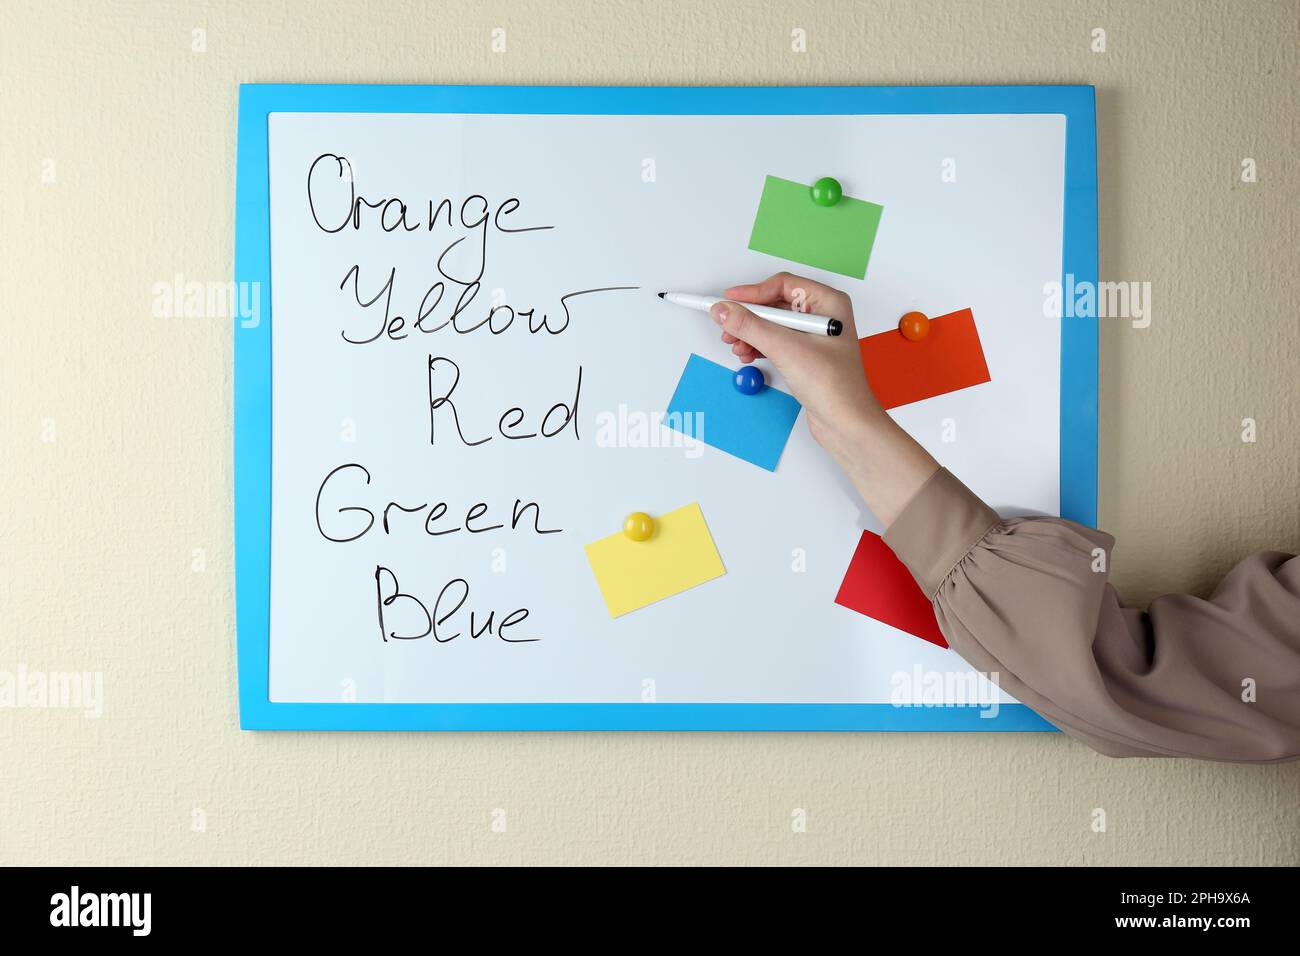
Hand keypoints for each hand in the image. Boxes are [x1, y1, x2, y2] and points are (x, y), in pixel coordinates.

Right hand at [710, 272, 938, 525]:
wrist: (846, 425)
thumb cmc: (836, 388)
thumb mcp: (786, 349)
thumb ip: (750, 327)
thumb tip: (725, 311)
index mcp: (829, 304)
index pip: (783, 285)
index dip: (753, 292)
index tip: (728, 301)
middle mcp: (823, 317)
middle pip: (775, 304)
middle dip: (749, 317)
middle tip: (728, 325)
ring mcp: (814, 338)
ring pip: (772, 325)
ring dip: (751, 334)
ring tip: (737, 345)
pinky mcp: (805, 357)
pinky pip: (776, 342)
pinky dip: (759, 347)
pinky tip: (748, 355)